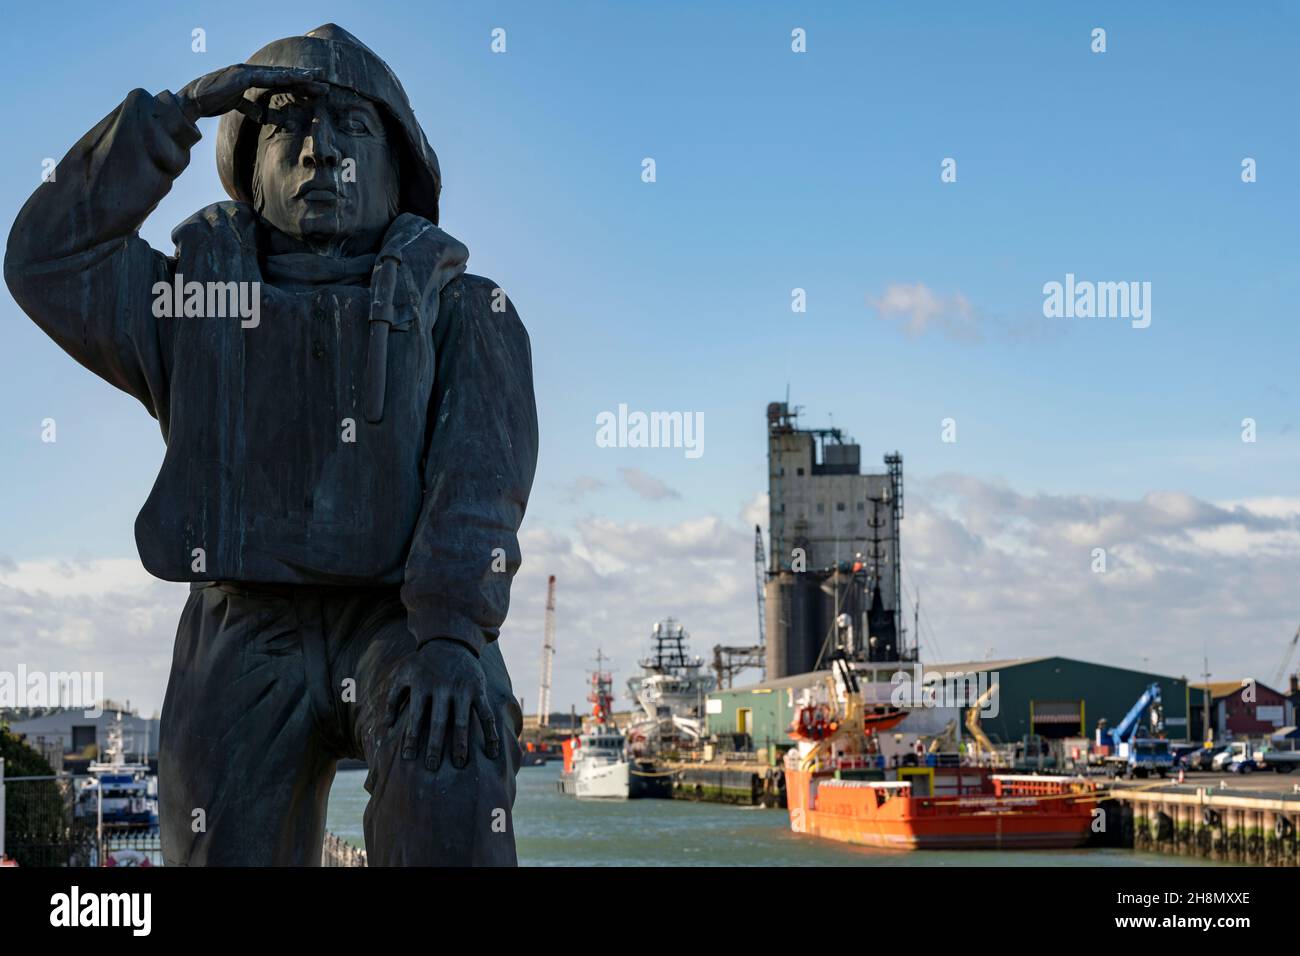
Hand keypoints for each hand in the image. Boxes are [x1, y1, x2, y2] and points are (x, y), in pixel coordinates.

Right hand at [174, 64, 328, 123]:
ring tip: (317, 80)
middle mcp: (252, 72)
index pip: (280, 81)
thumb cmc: (213, 101)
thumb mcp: (238, 106)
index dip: (299, 85)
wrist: (194, 99)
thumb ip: (252, 108)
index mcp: (253, 79)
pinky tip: (297, 79)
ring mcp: (248, 72)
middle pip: (284, 76)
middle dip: (305, 80)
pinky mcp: (242, 76)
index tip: (316, 89)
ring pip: (279, 74)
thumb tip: (263, 116)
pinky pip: (267, 78)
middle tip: (325, 84)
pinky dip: (282, 78)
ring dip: (299, 77)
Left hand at [383, 638, 502, 770]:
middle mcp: (443, 688)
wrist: (450, 641)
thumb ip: (392, 698)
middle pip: (438, 722)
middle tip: (431, 767)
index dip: (411, 737)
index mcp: (422, 686)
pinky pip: (485, 714)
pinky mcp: (478, 689)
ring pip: (462, 720)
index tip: (408, 758)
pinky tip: (492, 750)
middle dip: (434, 746)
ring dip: (461, 743)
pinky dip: (490, 732)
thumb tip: (386, 726)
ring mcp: (462, 689)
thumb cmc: (422, 664)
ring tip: (459, 764)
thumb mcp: (403, 674)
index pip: (415, 716)